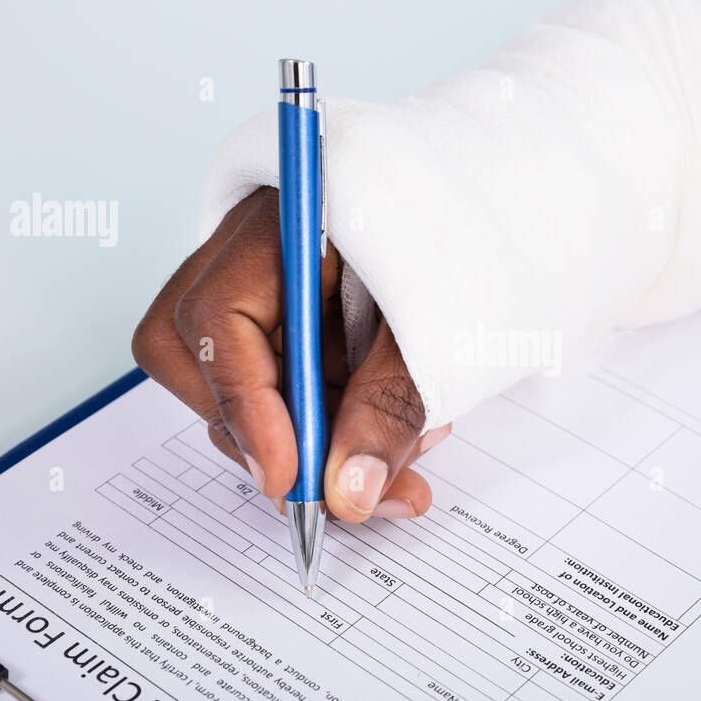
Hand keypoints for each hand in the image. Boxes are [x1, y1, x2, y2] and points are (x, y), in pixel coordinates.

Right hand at [131, 186, 449, 521]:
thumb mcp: (443, 321)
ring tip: (396, 468)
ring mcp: (263, 279)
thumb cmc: (474, 238)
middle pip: (194, 355)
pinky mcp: (289, 314)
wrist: (505, 204)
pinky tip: (394, 441)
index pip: (217, 319)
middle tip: (341, 489)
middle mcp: (254, 245)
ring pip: (232, 381)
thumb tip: (348, 495)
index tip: (289, 477)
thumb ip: (392, 405)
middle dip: (264, 435)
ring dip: (306, 439)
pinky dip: (327, 424)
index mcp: (289, 218)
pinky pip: (280, 383)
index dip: (244, 408)